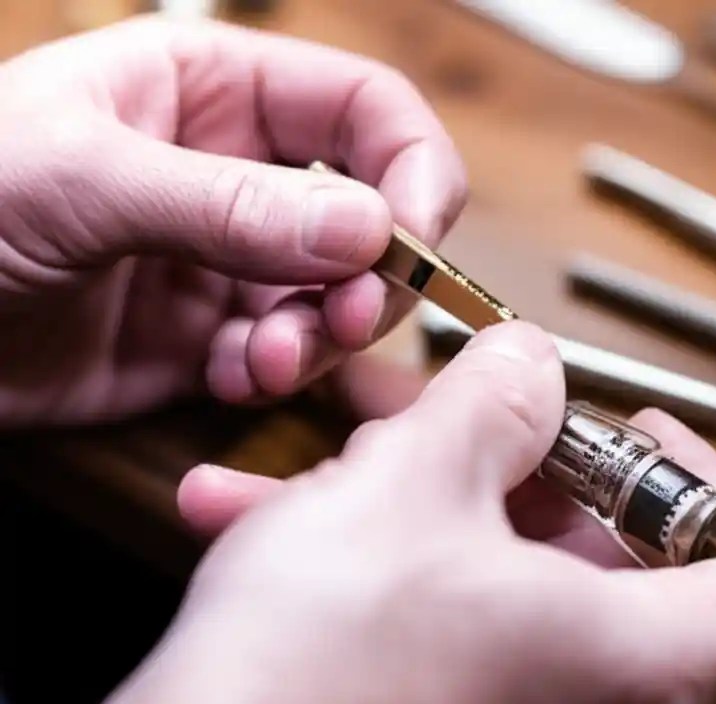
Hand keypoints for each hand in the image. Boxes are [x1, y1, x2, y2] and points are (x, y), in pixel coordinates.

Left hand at [0, 16, 464, 425]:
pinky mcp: (205, 338)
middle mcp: (237, 171)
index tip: (413, 237)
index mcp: (213, 90)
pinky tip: (229, 378)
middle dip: (374, 270)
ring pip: (339, 293)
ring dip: (323, 332)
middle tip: (347, 316)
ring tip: (266, 359)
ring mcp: (226, 258)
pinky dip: (275, 373)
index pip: (365, 109)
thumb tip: (368, 228)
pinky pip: (285, 355)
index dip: (411, 166)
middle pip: (371, 209)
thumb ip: (228, 203)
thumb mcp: (79, 179)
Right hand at [97, 323, 715, 703]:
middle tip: (465, 427)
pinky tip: (278, 523)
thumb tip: (532, 367)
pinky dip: (385, 574)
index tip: (638, 440)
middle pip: (621, 570)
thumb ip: (496, 404)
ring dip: (429, 509)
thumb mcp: (410, 485)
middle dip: (528, 476)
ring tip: (336, 467)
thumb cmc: (305, 681)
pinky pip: (448, 636)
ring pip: (512, 588)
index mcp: (636, 664)